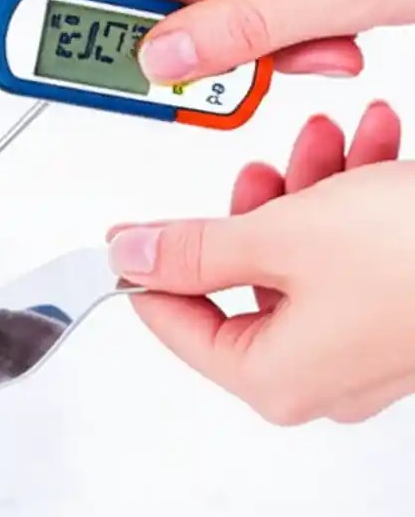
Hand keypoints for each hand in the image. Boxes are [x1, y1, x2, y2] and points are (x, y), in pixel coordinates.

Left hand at [105, 101, 414, 424]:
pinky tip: (372, 147)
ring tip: (328, 139)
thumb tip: (129, 254)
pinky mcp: (402, 316)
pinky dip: (355, 199)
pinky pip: (356, 257)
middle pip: (244, 281)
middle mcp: (319, 376)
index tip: (135, 227)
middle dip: (254, 207)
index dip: (149, 265)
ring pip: (305, 258)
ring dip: (312, 189)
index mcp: (272, 377)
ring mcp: (364, 349)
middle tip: (258, 166)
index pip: (175, 324)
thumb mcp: (282, 235)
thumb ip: (193, 247)